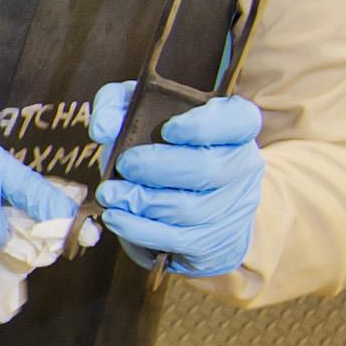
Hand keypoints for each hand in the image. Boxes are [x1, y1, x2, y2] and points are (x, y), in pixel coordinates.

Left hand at [88, 85, 265, 276]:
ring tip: (110, 194)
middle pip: (207, 169)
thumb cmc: (167, 150)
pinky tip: (116, 217)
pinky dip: (139, 229)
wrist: (196, 204)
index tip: (168, 129)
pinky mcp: (214, 241)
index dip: (204, 125)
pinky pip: (176, 238)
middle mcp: (242, 167)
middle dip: (156, 167)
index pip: (240, 121)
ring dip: (141, 201)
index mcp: (235, 130)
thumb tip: (104, 127)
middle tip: (125, 164)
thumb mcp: (145, 114)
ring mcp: (232, 207)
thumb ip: (120, 105)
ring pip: (188, 208)